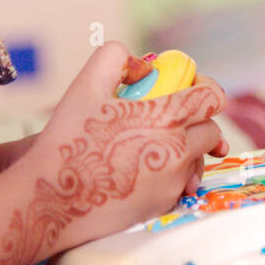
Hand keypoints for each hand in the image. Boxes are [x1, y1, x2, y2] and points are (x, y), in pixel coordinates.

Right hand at [15, 42, 228, 247]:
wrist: (52, 201)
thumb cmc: (67, 141)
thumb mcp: (85, 85)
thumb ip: (115, 58)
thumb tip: (143, 67)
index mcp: (166, 118)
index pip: (213, 97)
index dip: (204, 87)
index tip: (188, 88)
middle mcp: (178, 152)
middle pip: (211, 131)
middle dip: (196, 120)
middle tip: (166, 117)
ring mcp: (172, 183)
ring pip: (198, 160)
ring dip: (185, 148)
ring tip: (152, 144)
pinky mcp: (163, 206)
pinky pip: (181, 184)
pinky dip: (170, 174)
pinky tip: (142, 169)